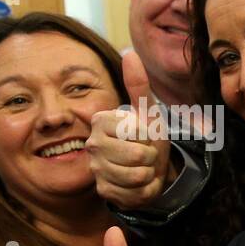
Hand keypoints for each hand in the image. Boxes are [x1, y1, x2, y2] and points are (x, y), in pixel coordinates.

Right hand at [86, 51, 174, 209]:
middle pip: (137, 155)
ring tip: (143, 167)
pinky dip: (145, 189)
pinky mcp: (104, 191)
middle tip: (145, 153)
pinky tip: (138, 183)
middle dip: (151, 156)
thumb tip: (129, 53)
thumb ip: (139, 86)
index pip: (135, 131)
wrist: (151, 170)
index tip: (144, 135)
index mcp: (101, 121)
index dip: (149, 135)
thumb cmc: (148, 139)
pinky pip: (135, 193)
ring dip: (149, 173)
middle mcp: (93, 144)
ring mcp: (96, 169)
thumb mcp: (149, 113)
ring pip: (136, 175)